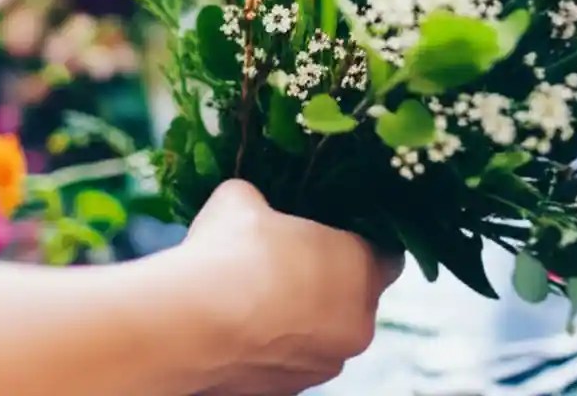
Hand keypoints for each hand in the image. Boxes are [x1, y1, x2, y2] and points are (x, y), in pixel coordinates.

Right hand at [178, 181, 398, 395]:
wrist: (189, 325)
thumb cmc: (229, 252)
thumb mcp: (241, 200)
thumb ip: (262, 203)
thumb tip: (251, 205)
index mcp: (360, 268)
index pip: (386, 254)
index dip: (359, 242)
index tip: (329, 234)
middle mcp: (358, 322)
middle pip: (354, 297)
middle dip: (326, 282)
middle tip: (283, 262)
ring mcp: (326, 363)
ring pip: (324, 334)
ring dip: (301, 319)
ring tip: (253, 299)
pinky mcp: (291, 390)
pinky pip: (292, 360)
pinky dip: (274, 347)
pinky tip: (239, 329)